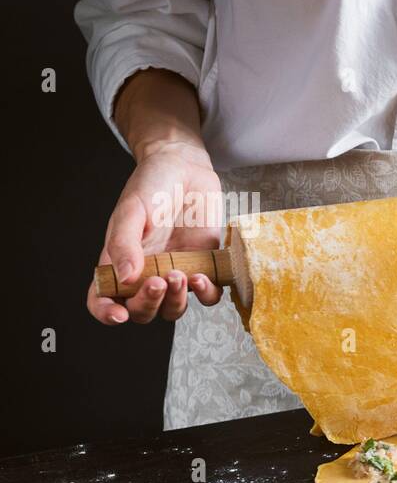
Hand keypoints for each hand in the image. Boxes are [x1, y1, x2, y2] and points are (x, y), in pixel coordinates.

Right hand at [88, 140, 224, 324]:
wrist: (186, 168)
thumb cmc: (152, 186)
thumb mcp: (132, 210)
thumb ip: (124, 244)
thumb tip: (125, 278)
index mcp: (118, 262)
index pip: (103, 299)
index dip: (106, 313)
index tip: (118, 314)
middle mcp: (145, 273)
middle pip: (141, 311)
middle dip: (148, 304)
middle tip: (158, 281)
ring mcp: (175, 272)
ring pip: (173, 309)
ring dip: (176, 302)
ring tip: (181, 276)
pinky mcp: (204, 266)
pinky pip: (207, 294)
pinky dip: (206, 294)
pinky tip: (203, 277)